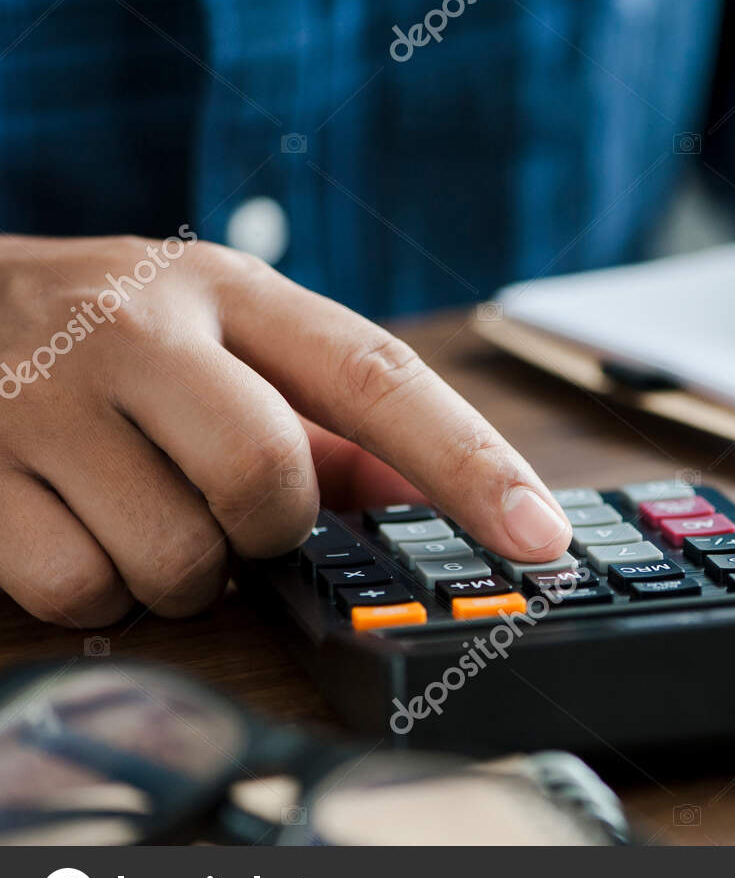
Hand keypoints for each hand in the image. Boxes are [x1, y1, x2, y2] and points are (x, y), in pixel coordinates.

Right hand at [0, 234, 570, 626]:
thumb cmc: (103, 339)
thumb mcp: (217, 339)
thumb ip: (323, 418)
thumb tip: (437, 497)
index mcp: (228, 288)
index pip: (377, 375)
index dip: (471, 461)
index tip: (543, 534)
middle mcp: (139, 327)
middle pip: (270, 478)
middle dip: (271, 530)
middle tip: (234, 513)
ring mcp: (43, 396)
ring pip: (177, 555)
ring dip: (182, 572)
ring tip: (140, 512)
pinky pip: (77, 587)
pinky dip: (96, 589)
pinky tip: (74, 529)